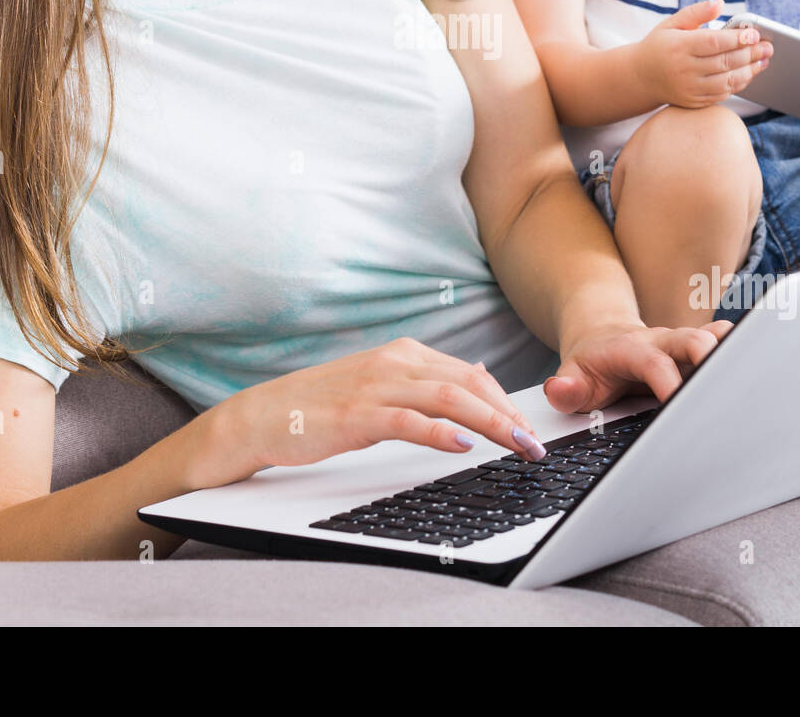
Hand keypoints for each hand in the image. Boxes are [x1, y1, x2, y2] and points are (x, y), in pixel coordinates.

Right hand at [204, 338, 546, 484]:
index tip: (530, 429)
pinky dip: (439, 432)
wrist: (264, 415)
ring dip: (489, 423)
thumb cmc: (324, 406)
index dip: (506, 402)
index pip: (471, 375)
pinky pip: (407, 420)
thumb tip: (477, 377)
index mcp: (405, 353)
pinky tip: (462, 446)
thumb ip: (427, 381)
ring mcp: (376, 386)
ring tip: (516, 445)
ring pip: (448, 398)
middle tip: (535, 445)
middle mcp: (395, 362)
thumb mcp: (382, 384)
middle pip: (467, 383)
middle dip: (508, 414)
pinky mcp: (357, 415)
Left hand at [544, 320, 733, 413]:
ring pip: (716, 338)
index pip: (654, 363)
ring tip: (751, 382)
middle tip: (724, 394)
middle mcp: (662, 341)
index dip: (669, 383)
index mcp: (631, 349)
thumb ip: (565, 389)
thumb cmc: (591, 367)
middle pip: (693, 340)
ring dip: (733, 354)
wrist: (601, 339)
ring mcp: (682, 344)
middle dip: (711, 360)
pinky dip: (740, 352)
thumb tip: (560, 391)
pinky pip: (724, 341)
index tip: (679, 405)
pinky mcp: (698, 349)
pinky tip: (756, 374)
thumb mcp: (572, 377)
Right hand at [634, 0, 772, 107]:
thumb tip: (720, 4)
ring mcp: (688, 88)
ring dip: (749, 71)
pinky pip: (722, 94)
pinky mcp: (693, 101)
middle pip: (724, 62)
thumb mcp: (671, 23)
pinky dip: (738, 84)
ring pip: (727, 81)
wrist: (640, 77)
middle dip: (750, 54)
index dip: (737, 38)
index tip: (755, 33)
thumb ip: (696, 12)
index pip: (714, 42)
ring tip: (763, 60)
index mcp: (678, 47)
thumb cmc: (659, 45)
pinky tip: (748, 73)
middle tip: (767, 47)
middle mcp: (683, 69)